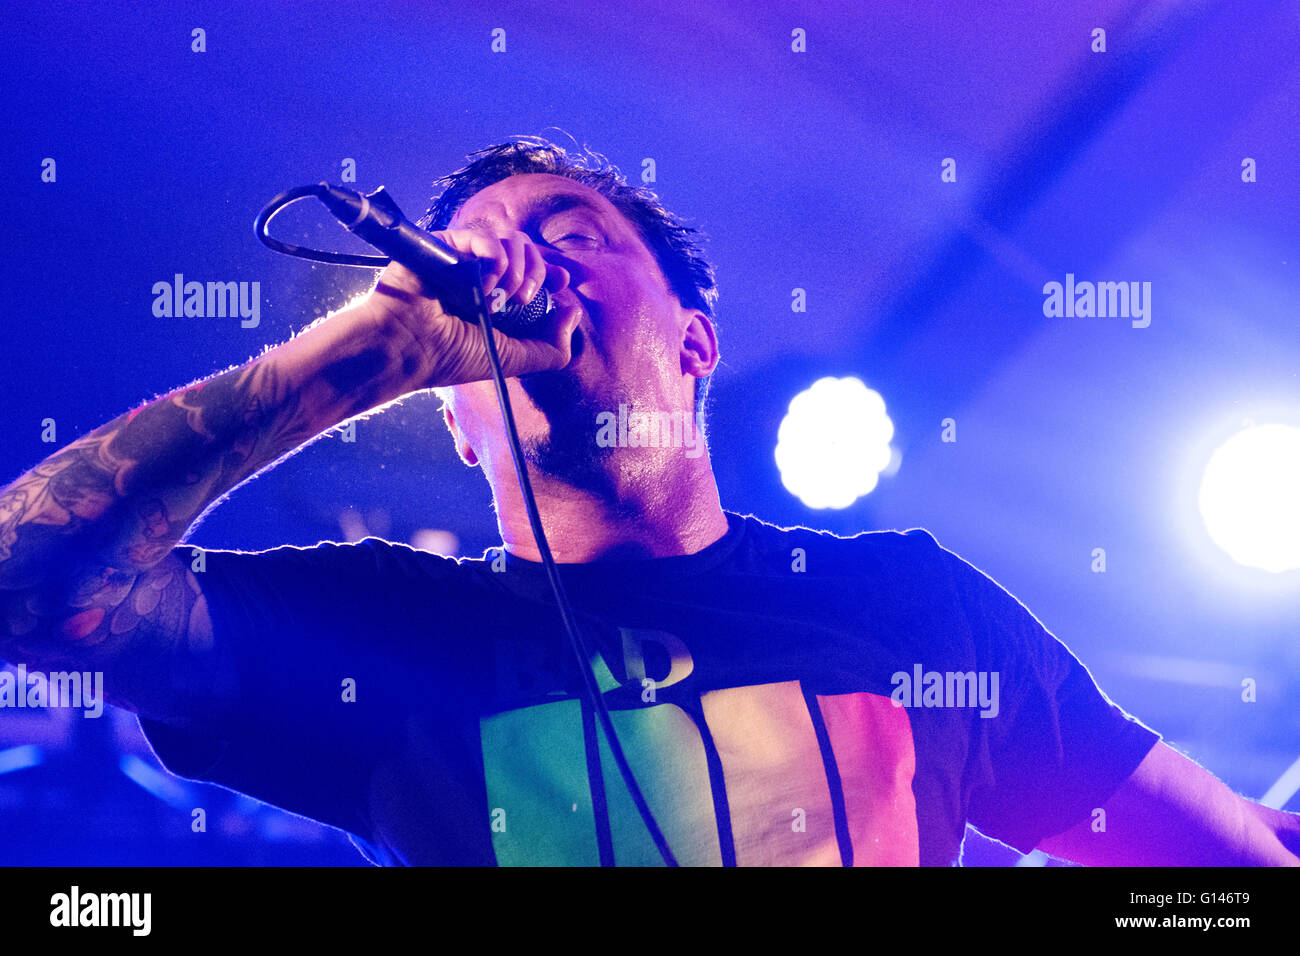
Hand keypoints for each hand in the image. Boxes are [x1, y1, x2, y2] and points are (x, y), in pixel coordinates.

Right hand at [364, 228, 581, 388]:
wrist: (409, 347)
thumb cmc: (451, 356)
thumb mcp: (513, 360)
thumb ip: (551, 348)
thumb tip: (573, 311)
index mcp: (498, 298)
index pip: (535, 272)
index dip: (553, 273)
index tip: (562, 283)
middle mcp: (483, 274)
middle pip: (529, 252)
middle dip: (536, 275)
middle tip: (521, 301)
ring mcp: (466, 257)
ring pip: (513, 240)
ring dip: (517, 270)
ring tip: (500, 298)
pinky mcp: (447, 242)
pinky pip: (486, 235)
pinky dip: (494, 259)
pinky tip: (485, 285)